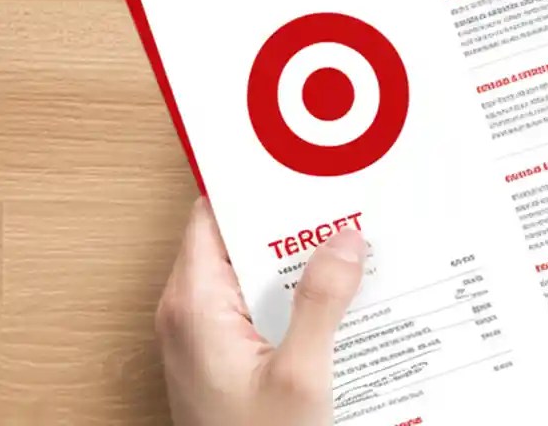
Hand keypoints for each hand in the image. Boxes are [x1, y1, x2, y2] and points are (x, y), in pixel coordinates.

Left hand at [156, 198, 365, 425]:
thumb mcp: (301, 377)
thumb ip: (322, 303)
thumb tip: (345, 239)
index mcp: (195, 305)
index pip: (214, 215)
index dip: (258, 188)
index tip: (306, 170)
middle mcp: (191, 314)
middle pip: (241, 242)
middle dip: (296, 226)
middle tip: (349, 207)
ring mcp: (207, 337)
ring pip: (256, 276)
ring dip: (304, 266)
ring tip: (356, 249)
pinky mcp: (227, 358)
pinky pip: (261, 309)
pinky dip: (299, 299)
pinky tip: (343, 302)